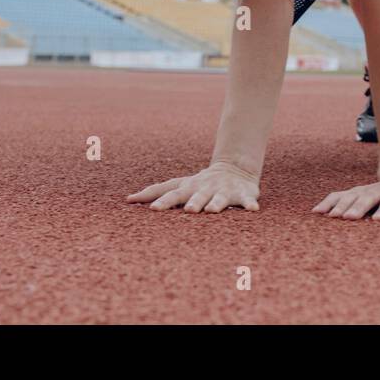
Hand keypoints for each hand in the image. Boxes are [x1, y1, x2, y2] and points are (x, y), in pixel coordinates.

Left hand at [126, 162, 260, 212]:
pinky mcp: (243, 194)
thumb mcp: (179, 185)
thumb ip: (156, 192)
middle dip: (192, 202)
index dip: (161, 200)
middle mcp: (205, 189)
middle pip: (196, 196)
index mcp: (189, 188)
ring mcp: (223, 191)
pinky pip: (247, 200)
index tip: (150, 209)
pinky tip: (253, 210)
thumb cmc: (200, 184)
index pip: (172, 193)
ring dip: (216, 203)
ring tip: (212, 210)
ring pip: (219, 198)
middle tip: (188, 210)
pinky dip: (249, 204)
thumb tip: (127, 200)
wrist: (235, 169)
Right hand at [312, 169, 379, 220]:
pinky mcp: (354, 193)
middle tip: (347, 219)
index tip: (379, 220)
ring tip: (330, 217)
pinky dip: (327, 202)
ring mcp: (364, 190)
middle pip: (367, 198)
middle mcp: (378, 190)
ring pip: (350, 196)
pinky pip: (338, 196)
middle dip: (357, 207)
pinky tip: (316, 213)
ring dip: (340, 206)